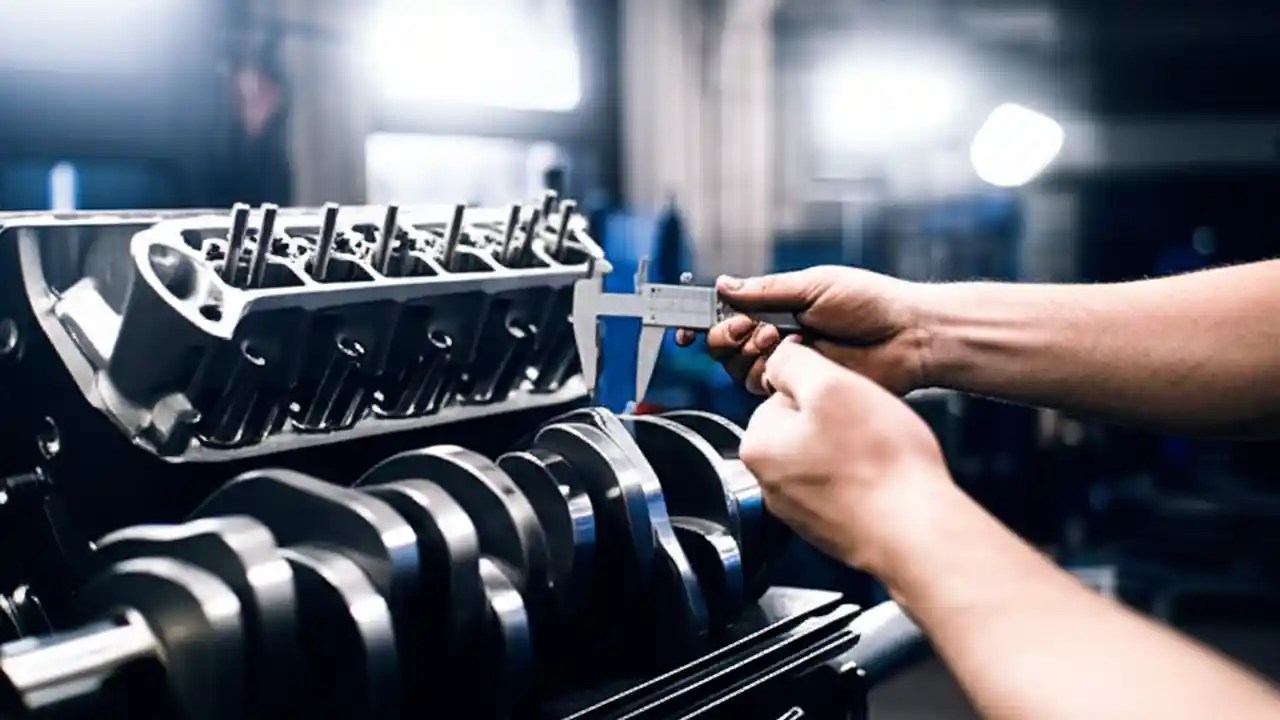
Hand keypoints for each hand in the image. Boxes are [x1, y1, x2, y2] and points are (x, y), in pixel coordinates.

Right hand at [675, 266, 931, 395]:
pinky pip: (763, 386)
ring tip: (776, 337)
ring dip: (748, 352)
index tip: (684, 325)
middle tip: (745, 327)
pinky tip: (793, 353)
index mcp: (778, 305)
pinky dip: (768, 370)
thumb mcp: (814, 285)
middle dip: (725, 335)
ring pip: (738, 368)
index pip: (727, 312)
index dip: (700, 318)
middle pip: (724, 344)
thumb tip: (725, 286)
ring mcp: (786, 364)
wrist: (906, 336)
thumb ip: (766, 290)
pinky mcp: (798, 389)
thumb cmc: (871, 303)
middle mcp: (776, 335)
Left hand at [740, 337, 954, 572]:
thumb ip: (794, 363)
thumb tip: (779, 357)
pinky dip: (863, 479)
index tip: (847, 400)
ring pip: (824, 456)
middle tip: (868, 427)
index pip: (782, 394)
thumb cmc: (878, 463)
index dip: (823, 389)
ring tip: (879, 456)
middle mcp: (770, 483)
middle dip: (836, 420)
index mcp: (757, 446)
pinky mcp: (828, 526)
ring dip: (852, 450)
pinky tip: (883, 479)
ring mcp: (799, 509)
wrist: (916, 532)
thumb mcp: (832, 386)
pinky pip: (843, 486)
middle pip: (802, 426)